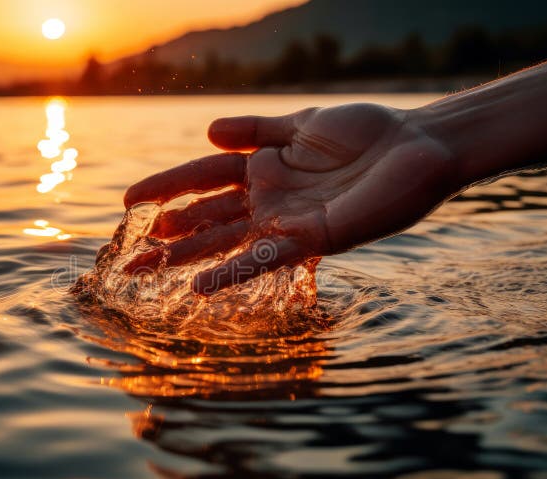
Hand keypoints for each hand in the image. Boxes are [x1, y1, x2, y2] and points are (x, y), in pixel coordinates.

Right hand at [124, 103, 457, 294]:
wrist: (418, 146)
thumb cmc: (366, 131)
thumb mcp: (303, 124)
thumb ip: (256, 129)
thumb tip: (208, 132)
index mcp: (263, 167)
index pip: (202, 176)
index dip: (167, 188)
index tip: (129, 201)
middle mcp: (269, 198)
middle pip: (207, 216)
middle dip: (168, 234)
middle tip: (129, 256)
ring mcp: (287, 221)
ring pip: (227, 240)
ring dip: (188, 257)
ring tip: (149, 269)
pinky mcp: (311, 238)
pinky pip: (265, 257)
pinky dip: (232, 271)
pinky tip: (200, 285)